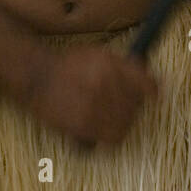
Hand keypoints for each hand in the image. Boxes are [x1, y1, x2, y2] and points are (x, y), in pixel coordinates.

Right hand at [22, 43, 158, 144]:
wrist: (37, 77)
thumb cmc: (68, 65)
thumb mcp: (99, 54)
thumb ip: (126, 65)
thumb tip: (151, 82)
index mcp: (110, 64)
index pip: (146, 84)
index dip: (152, 90)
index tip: (153, 95)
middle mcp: (103, 83)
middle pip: (137, 105)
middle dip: (134, 105)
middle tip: (124, 104)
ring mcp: (93, 104)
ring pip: (127, 122)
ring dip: (124, 121)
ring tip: (113, 116)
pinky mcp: (84, 124)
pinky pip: (113, 136)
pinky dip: (115, 134)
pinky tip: (107, 128)